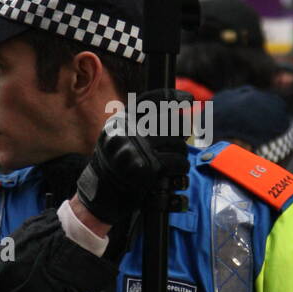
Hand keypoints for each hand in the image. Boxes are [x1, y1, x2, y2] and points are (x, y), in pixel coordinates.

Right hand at [76, 91, 191, 227]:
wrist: (103, 194)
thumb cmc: (116, 166)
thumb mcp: (120, 138)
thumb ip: (140, 125)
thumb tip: (176, 116)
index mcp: (122, 121)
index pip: (150, 101)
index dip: (172, 97)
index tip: (189, 98)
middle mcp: (129, 131)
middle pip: (170, 122)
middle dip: (181, 131)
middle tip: (183, 136)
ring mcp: (139, 148)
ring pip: (177, 143)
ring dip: (182, 153)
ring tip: (177, 159)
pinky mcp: (149, 167)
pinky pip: (177, 161)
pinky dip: (181, 167)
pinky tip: (177, 170)